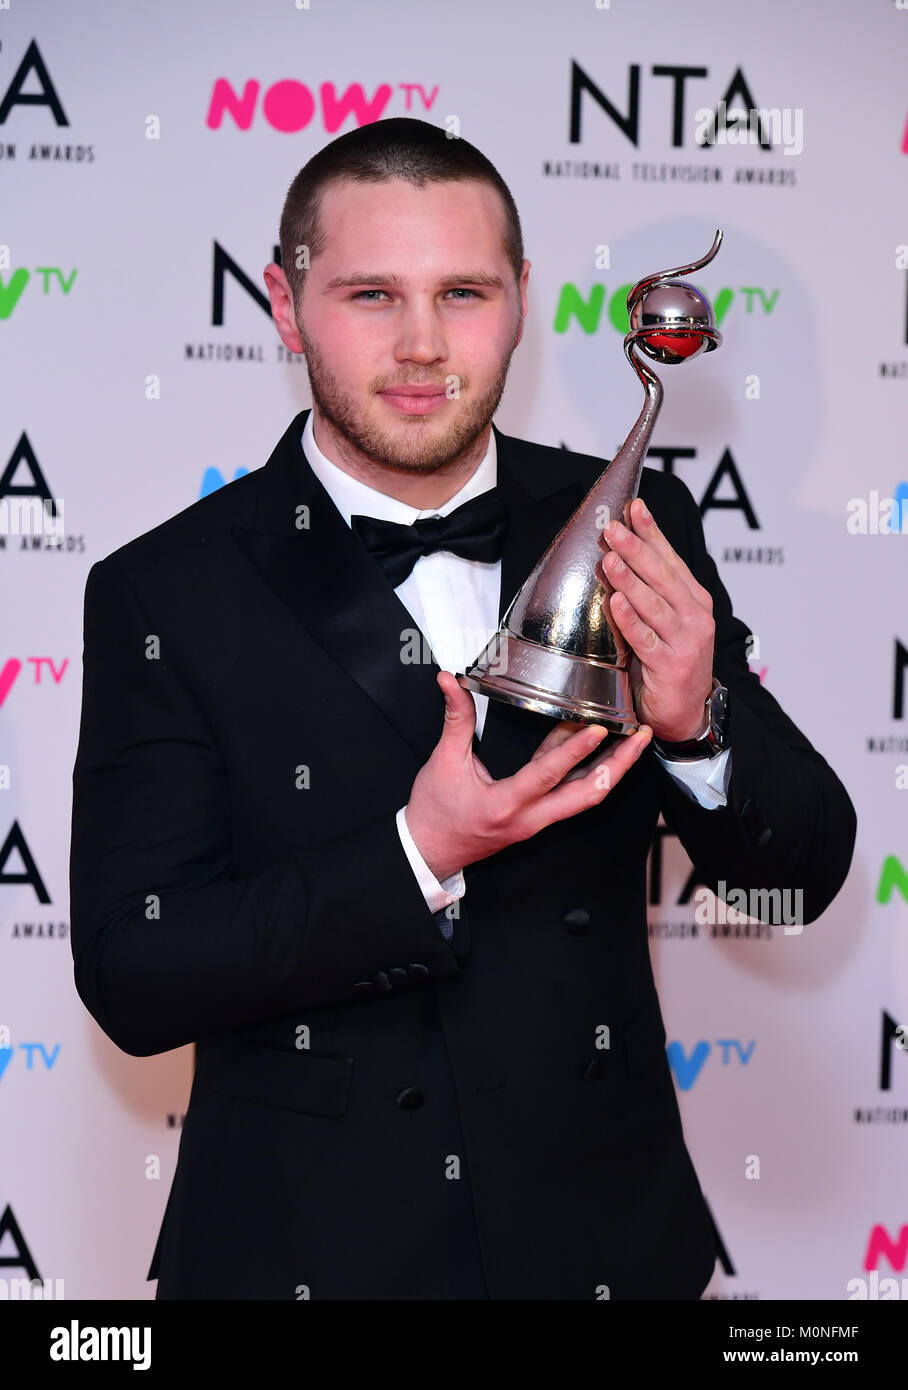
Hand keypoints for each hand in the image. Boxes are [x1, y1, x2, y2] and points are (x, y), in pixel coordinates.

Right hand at [404, 670, 651, 881]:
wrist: (430, 852)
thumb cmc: (435, 813)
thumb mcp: (443, 762)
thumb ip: (455, 719)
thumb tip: (451, 681)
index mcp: (506, 804)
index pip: (547, 774)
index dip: (574, 751)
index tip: (599, 729)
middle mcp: (531, 818)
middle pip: (588, 795)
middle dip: (619, 766)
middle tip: (641, 738)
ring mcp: (538, 821)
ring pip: (586, 797)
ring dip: (613, 770)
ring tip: (634, 742)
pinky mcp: (539, 818)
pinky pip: (572, 795)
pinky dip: (589, 772)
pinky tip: (599, 749)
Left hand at [598, 497, 714, 741]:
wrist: (685, 712)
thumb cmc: (670, 661)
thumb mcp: (667, 621)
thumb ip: (652, 592)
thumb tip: (623, 552)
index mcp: (694, 599)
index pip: (670, 558)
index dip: (652, 532)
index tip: (634, 507)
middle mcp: (695, 616)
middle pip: (662, 576)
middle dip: (636, 549)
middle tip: (613, 529)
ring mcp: (685, 641)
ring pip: (653, 604)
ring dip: (630, 580)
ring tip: (609, 559)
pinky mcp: (671, 666)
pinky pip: (645, 639)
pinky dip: (629, 620)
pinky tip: (614, 602)